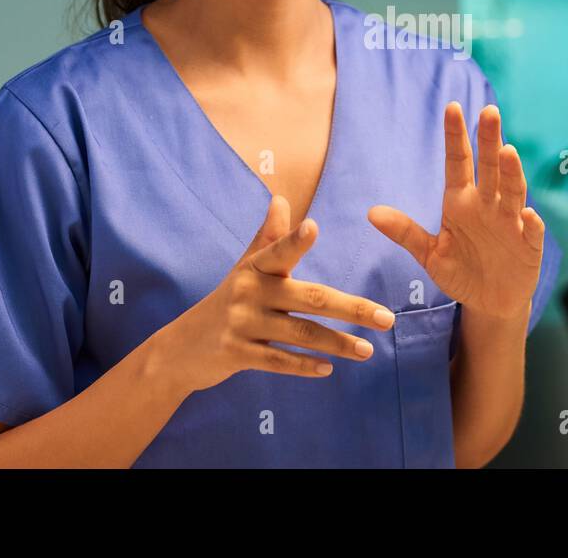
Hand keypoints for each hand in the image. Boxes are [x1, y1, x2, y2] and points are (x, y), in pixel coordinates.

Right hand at [163, 195, 396, 393]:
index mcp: (255, 268)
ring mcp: (242, 324)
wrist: (181, 348)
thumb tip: (282, 198)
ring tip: (368, 349)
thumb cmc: (227, 300)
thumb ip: (268, 237)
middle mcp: (249, 293)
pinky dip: (304, 366)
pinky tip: (328, 369)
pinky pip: (277, 360)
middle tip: (387, 318)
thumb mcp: (245, 267)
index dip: (295, 239)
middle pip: (309, 298)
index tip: (314, 227)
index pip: (279, 250)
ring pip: (299, 333)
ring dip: (337, 343)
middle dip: (352, 308)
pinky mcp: (237, 354)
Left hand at [367, 102, 546, 321]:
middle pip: (489, 167)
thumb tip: (370, 213)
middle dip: (489, 140)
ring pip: (512, 192)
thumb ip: (405, 232)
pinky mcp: (529, 245)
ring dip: (512, 173)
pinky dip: (531, 222)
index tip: (452, 107)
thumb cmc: (459, 271)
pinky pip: (531, 231)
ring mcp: (511, 223)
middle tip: (489, 111)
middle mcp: (488, 205)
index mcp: (461, 202)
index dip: (456, 136)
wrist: (490, 302)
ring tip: (508, 152)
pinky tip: (527, 214)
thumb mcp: (429, 254)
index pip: (458, 162)